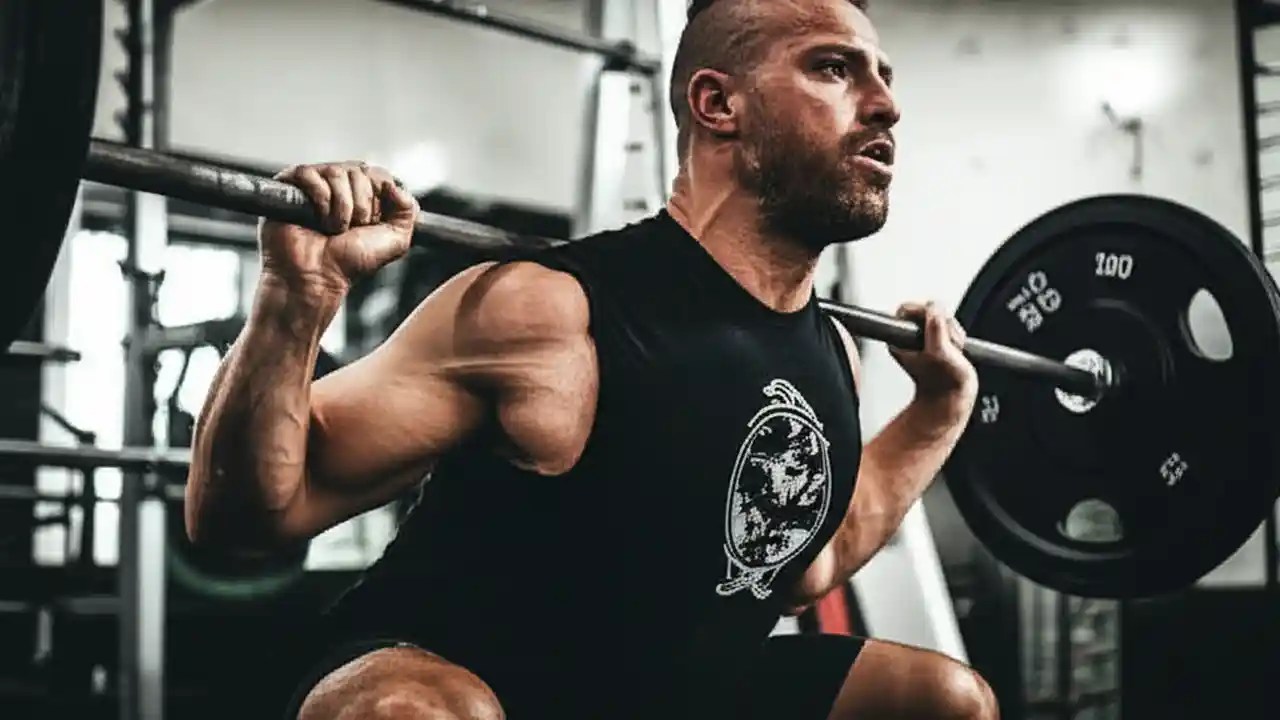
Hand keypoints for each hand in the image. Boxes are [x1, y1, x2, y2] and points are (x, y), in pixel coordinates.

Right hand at [259, 161, 418, 292]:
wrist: (318, 277)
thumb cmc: (350, 262)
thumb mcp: (395, 240)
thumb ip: (408, 211)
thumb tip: (396, 186)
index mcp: (364, 194)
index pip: (380, 174)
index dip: (379, 196)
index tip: (372, 222)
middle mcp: (341, 184)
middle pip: (360, 172)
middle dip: (361, 206)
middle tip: (350, 229)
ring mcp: (316, 182)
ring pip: (337, 173)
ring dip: (341, 208)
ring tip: (333, 228)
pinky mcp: (291, 184)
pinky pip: (311, 174)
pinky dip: (320, 200)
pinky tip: (317, 220)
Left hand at [889, 301, 977, 404]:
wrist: (950, 399)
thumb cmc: (942, 383)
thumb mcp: (938, 352)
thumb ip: (935, 328)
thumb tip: (933, 307)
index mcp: (900, 338)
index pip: (907, 309)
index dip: (925, 313)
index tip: (936, 326)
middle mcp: (910, 336)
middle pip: (929, 312)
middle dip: (944, 326)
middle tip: (947, 344)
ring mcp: (924, 339)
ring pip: (942, 319)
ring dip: (952, 333)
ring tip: (952, 351)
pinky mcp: (938, 342)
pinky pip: (951, 329)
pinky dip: (956, 338)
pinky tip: (956, 351)